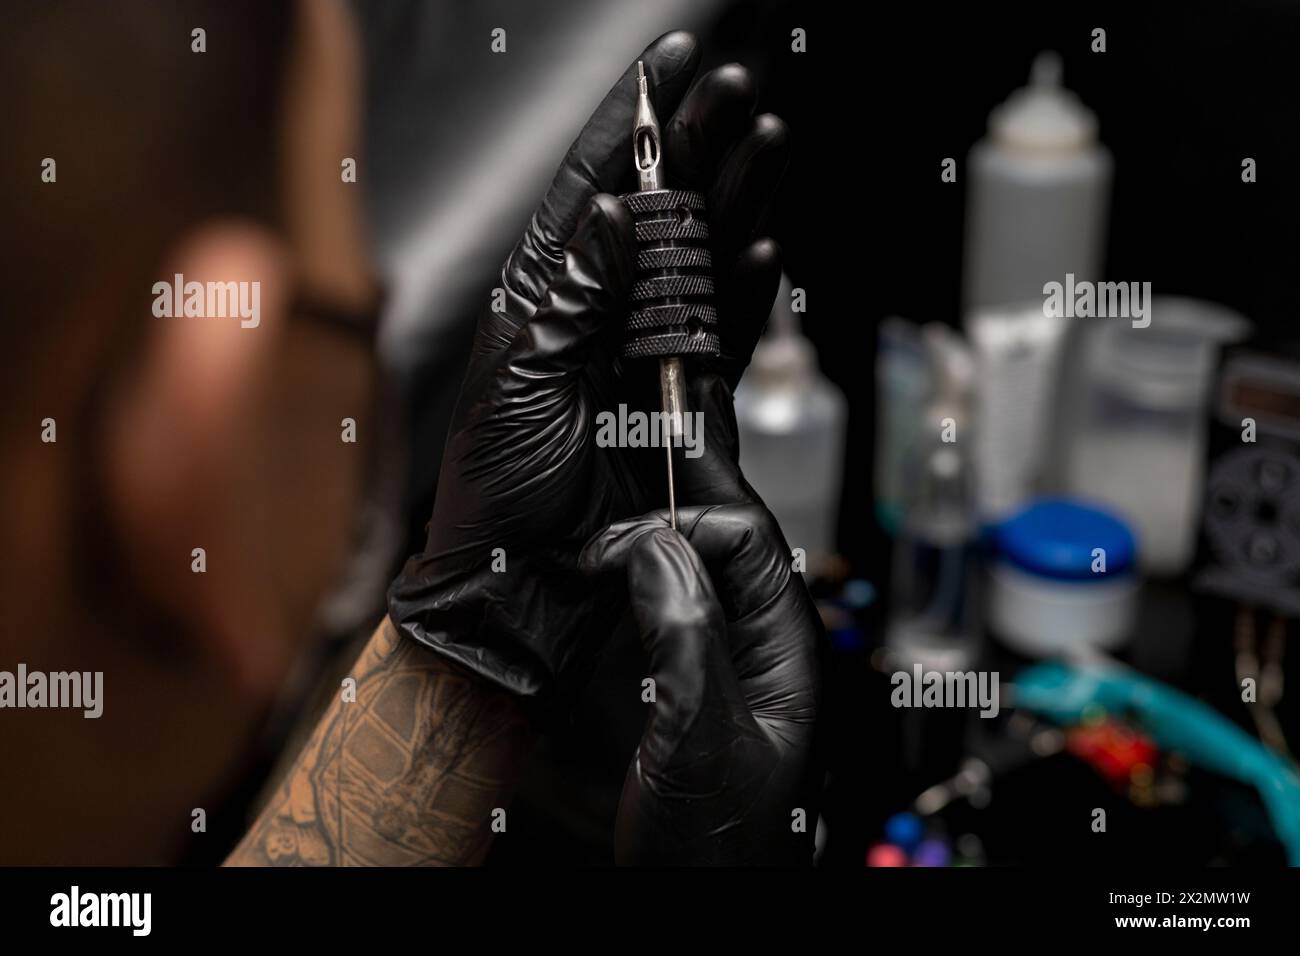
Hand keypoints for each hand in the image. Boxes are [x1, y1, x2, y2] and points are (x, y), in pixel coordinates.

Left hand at [388, 31, 790, 717]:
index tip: (671, 63)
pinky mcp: (683, 401)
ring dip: (735, 201)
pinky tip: (765, 255)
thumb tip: (611, 212)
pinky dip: (747, 297)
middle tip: (739, 91)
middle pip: (657, 211)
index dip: (631, 122)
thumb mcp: (519, 381)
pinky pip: (724, 336)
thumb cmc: (496, 491)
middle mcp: (597, 315)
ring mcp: (642, 354)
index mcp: (544, 298)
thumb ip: (572, 296)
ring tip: (767, 143)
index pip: (591, 188)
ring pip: (699, 261)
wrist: (522, 585)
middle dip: (699, 145)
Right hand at [582, 504, 822, 864]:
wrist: (702, 905)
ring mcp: (730, 659)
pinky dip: (638, 580)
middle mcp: (763, 644)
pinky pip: (674, 605)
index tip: (615, 551)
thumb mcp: (701, 738)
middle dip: (670, 514)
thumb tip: (655, 547)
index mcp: (786, 649)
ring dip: (650, 546)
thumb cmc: (721, 850)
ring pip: (698, 568)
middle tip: (612, 513)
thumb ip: (685, 637)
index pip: (746, 537)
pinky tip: (609, 581)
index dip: (681, 525)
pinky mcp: (696, 678)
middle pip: (726, 541)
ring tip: (598, 548)